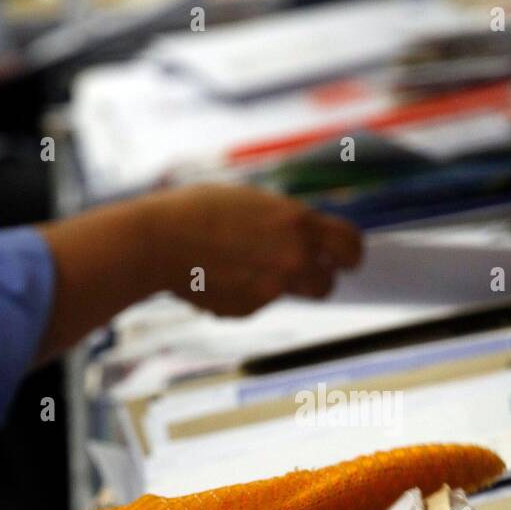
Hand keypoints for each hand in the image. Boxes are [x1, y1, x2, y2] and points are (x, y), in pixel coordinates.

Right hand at [140, 184, 362, 317]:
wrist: (159, 241)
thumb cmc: (198, 211)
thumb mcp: (252, 201)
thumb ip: (284, 220)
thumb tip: (305, 234)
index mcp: (298, 222)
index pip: (351, 245)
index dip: (351, 255)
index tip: (346, 260)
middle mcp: (294, 257)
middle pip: (330, 281)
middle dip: (320, 277)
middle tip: (304, 272)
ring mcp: (274, 287)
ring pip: (299, 295)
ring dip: (287, 287)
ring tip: (252, 269)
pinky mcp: (251, 308)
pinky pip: (261, 304)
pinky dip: (247, 294)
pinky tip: (220, 276)